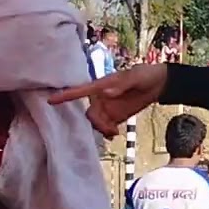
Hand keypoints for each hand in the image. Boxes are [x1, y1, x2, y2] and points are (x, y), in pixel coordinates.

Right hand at [48, 64, 168, 137]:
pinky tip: (115, 133)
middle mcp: (101, 98)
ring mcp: (108, 108)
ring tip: (115, 132)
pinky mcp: (116, 116)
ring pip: (96, 122)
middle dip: (97, 123)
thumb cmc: (144, 75)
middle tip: (111, 129)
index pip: (80, 91)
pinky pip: (106, 126)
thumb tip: (105, 92)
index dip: (65, 96)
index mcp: (101, 85)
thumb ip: (121, 85)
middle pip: (90, 114)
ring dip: (103, 129)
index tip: (50, 100)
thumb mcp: (135, 77)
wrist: (158, 84)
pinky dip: (109, 132)